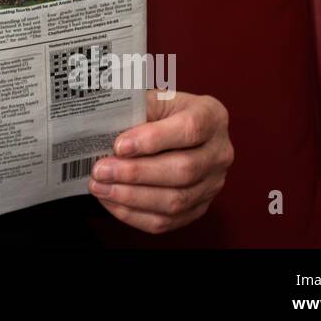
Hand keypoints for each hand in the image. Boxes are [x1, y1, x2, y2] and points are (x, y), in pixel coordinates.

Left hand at [88, 90, 232, 233]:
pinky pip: (169, 220)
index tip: (120, 145)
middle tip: (102, 170)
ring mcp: (213, 184)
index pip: (189, 129)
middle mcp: (219, 152)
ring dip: (132, 197)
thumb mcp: (153, 99)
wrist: (174, 129)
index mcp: (211, 116)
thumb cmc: (161, 112)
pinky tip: (112, 202)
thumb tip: (105, 131)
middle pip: (183, 170)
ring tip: (101, 187)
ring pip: (176, 200)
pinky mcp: (200, 207)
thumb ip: (136, 110)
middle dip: (136, 173)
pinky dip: (136, 214)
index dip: (154, 139)